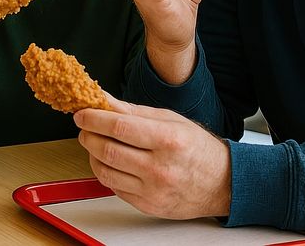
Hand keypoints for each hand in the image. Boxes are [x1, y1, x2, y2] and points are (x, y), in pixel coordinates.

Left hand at [75, 95, 230, 219]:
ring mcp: (153, 190)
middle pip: (107, 150)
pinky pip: (113, 187)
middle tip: (85, 127)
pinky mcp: (147, 205)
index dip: (94, 119)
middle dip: (88, 135)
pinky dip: (105, 171)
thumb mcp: (169, 119)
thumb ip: (133, 111)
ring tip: (95, 142)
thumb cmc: (198, 148)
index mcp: (168, 140)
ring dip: (91, 154)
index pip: (119, 127)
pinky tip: (109, 160)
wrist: (222, 184)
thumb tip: (104, 100)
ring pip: (105, 171)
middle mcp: (160, 167)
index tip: (83, 113)